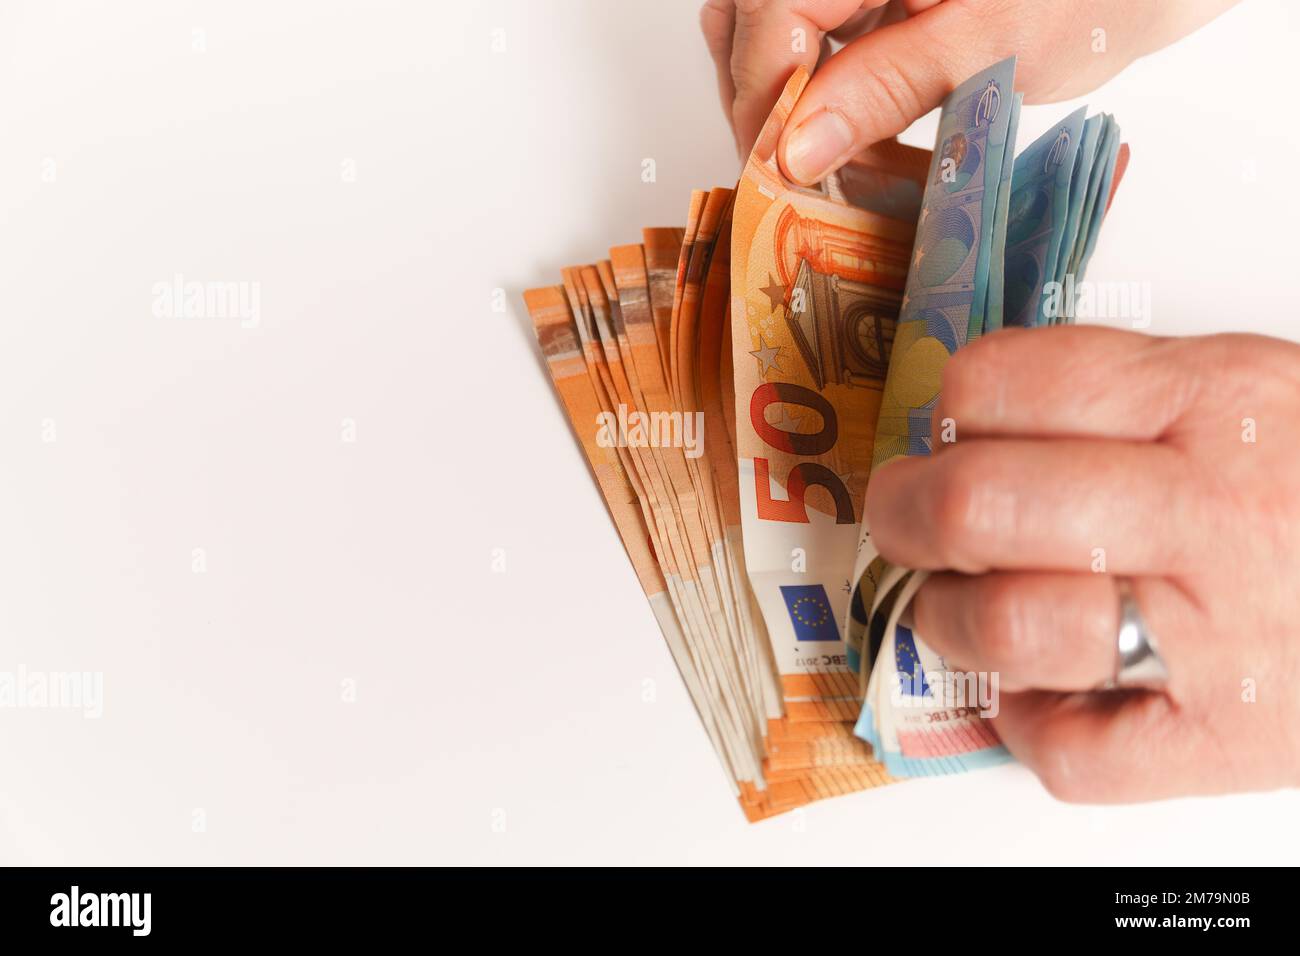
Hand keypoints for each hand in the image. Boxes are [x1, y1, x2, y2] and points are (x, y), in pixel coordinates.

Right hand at [699, 0, 1239, 182]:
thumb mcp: (985, 48)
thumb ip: (879, 90)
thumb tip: (795, 149)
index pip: (769, 16)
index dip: (764, 104)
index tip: (780, 180)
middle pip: (752, 19)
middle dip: (770, 104)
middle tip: (803, 181)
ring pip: (774, 26)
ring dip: (791, 99)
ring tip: (838, 162)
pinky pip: (815, 30)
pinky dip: (824, 86)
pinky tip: (858, 134)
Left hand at [864, 326, 1299, 801]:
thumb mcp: (1246, 392)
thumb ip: (1116, 398)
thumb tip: (964, 428)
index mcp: (1214, 400)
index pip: (1004, 384)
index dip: (946, 416)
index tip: (944, 439)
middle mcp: (1209, 513)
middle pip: (979, 506)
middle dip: (905, 514)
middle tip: (904, 521)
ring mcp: (1216, 637)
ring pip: (1005, 629)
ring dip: (947, 620)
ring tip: (960, 608)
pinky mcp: (1222, 742)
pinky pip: (1069, 751)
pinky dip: (1025, 723)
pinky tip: (1044, 687)